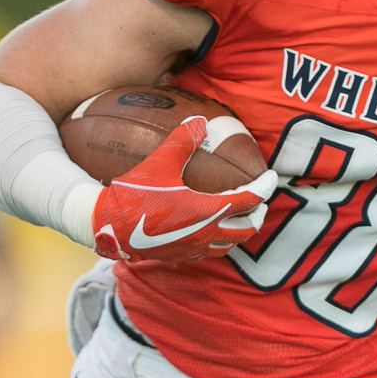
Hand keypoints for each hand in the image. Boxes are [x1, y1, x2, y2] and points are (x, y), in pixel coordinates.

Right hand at [92, 117, 276, 262]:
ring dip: (239, 231)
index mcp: (207, 211)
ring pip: (229, 245)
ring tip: (238, 217)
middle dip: (256, 215)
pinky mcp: (179, 257)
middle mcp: (205, 234)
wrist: (106, 226)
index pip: (249, 201)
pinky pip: (208, 253)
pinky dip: (218, 242)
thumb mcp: (159, 162)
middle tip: (256, 201)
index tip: (270, 176)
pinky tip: (208, 230)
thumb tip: (199, 120)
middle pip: (246, 230)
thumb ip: (183, 140)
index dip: (264, 187)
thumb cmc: (134, 194)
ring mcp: (192, 249)